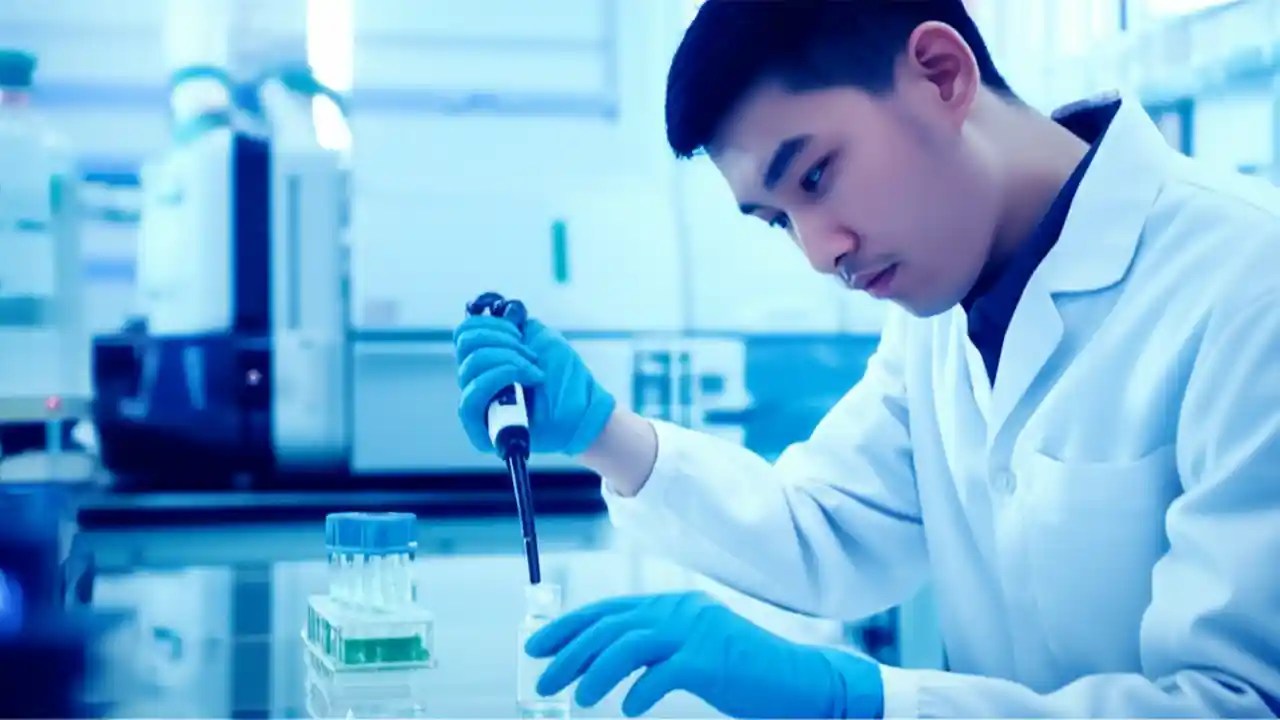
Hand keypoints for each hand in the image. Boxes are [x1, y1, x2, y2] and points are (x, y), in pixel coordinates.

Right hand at [454, 312, 615, 454]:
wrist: (584, 410)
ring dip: (508, 361)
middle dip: (502, 341)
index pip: (465, 333)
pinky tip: (528, 380)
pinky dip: (500, 379)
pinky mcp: (480, 429)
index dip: (489, 324)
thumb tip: (490, 313)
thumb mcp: (540, 338)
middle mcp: (477, 378)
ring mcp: (479, 403)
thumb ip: (512, 325)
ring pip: (470, 367)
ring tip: (535, 372)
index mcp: (488, 358)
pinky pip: (470, 400)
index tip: (519, 331)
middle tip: (531, 355)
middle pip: (466, 345)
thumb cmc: (566, 379)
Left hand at [525, 591, 884, 718]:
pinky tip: (629, 710)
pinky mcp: (713, 661)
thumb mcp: (694, 648)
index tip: (537, 646)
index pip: (609, 610)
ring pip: (629, 644)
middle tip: (543, 679)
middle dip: (570, 652)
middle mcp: (682, 611)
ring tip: (577, 699)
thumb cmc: (744, 671)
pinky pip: (662, 674)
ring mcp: (699, 633)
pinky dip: (640, 692)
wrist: (800, 682)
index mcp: (675, 605)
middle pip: (612, 625)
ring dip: (595, 672)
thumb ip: (656, 645)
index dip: (569, 626)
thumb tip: (601, 659)